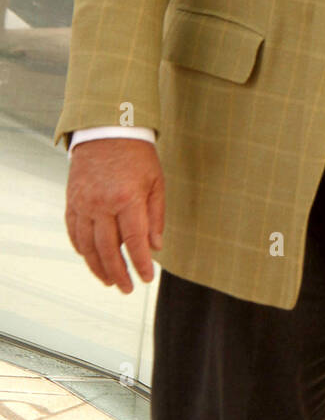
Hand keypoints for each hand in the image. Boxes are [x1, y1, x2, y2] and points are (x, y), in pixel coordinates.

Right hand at [65, 139, 164, 292]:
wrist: (106, 130)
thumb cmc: (137, 155)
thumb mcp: (156, 182)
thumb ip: (156, 216)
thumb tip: (155, 248)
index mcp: (128, 198)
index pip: (135, 241)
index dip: (140, 264)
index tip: (146, 279)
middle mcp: (102, 204)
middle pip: (108, 250)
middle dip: (119, 273)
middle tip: (127, 288)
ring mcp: (84, 204)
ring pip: (88, 246)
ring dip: (98, 267)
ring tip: (109, 280)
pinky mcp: (72, 201)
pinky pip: (74, 232)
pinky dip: (81, 249)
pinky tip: (91, 258)